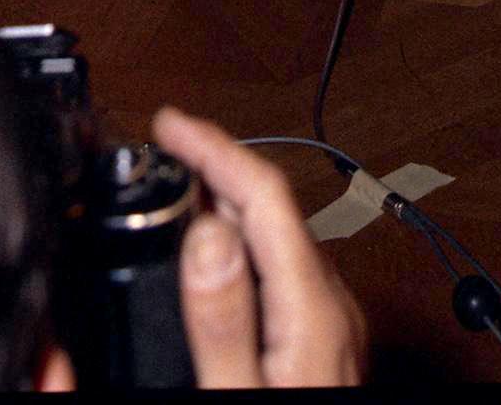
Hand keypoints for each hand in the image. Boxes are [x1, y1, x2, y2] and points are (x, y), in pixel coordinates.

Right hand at [149, 107, 367, 389]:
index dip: (214, 146)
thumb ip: (222, 320)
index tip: (169, 122)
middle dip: (215, 167)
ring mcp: (334, 324)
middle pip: (274, 207)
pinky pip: (283, 267)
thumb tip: (208, 231)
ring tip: (181, 190)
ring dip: (229, 204)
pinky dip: (245, 243)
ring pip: (279, 235)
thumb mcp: (237, 393)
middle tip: (165, 150)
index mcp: (314, 309)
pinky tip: (217, 259)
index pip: (266, 194)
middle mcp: (333, 306)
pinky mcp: (326, 343)